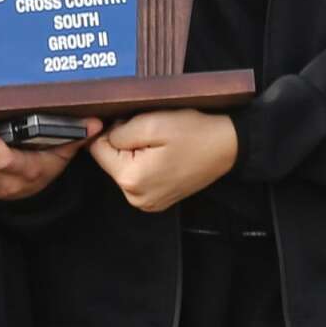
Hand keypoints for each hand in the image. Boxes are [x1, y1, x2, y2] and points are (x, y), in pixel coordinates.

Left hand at [87, 107, 239, 213]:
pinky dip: (145, 163)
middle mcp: (136, 198)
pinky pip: (138, 177)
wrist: (227, 147)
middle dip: (124, 143)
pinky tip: (163, 155)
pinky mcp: (157, 200)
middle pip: (110, 161)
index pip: (98, 150)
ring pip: (123, 168)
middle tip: (152, 133)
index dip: (111, 131)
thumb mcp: (152, 124)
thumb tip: (103, 135)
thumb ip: (119, 132)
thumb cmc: (194, 133)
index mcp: (131, 180)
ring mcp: (147, 203)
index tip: (133, 123)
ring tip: (160, 144)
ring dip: (135, 152)